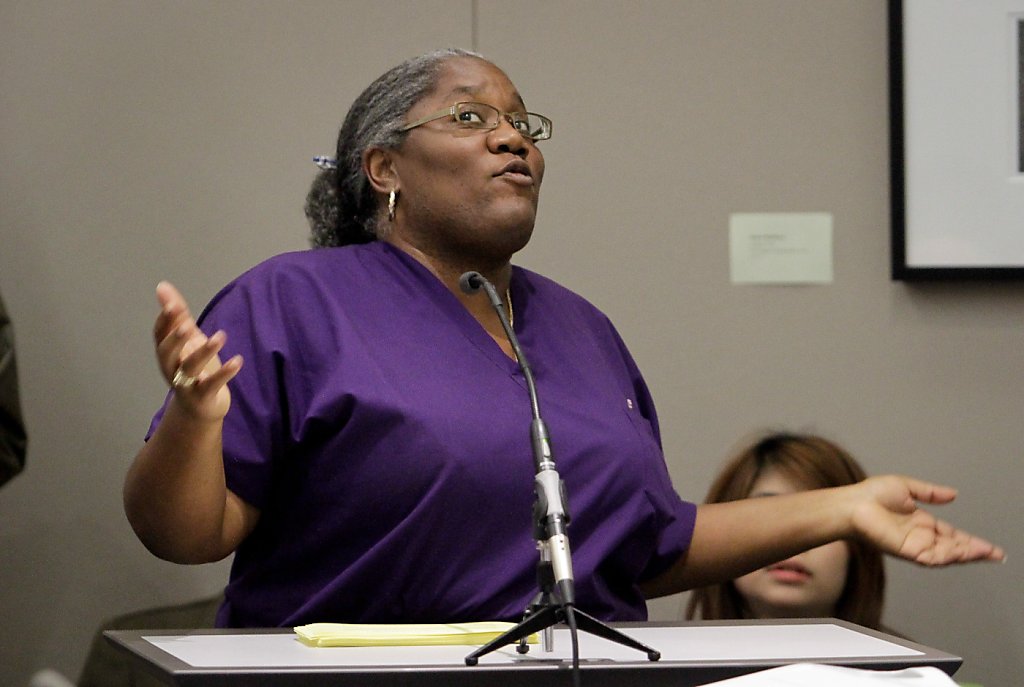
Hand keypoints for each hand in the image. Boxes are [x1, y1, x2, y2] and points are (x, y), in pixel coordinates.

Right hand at [153, 281, 242, 421]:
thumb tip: (161, 286)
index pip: (159, 335)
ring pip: (190, 368)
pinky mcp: (203, 396)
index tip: (172, 305)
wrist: (199, 407)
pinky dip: (224, 373)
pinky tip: (238, 361)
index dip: (165, 321)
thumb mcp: (186, 340)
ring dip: (204, 352)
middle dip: (175, 339)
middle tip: (186, 325)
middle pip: (166, 353)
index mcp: (167, 353)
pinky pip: (212, 385)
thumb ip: (177, 315)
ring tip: (221, 336)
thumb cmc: (192, 368)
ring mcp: (185, 384)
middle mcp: (171, 368)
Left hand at [850, 475, 1004, 564]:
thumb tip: (953, 494)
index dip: (972, 542)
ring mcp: (914, 546)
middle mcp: (920, 538)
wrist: (852, 503)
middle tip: (996, 554)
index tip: (991, 548)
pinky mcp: (906, 551)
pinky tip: (962, 553)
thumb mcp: (907, 487)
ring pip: (946, 555)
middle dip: (975, 552)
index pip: (952, 536)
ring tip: (985, 553)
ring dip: (966, 554)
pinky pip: (932, 558)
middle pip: (954, 548)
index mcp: (921, 524)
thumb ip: (931, 492)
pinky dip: (948, 556)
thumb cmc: (870, 495)